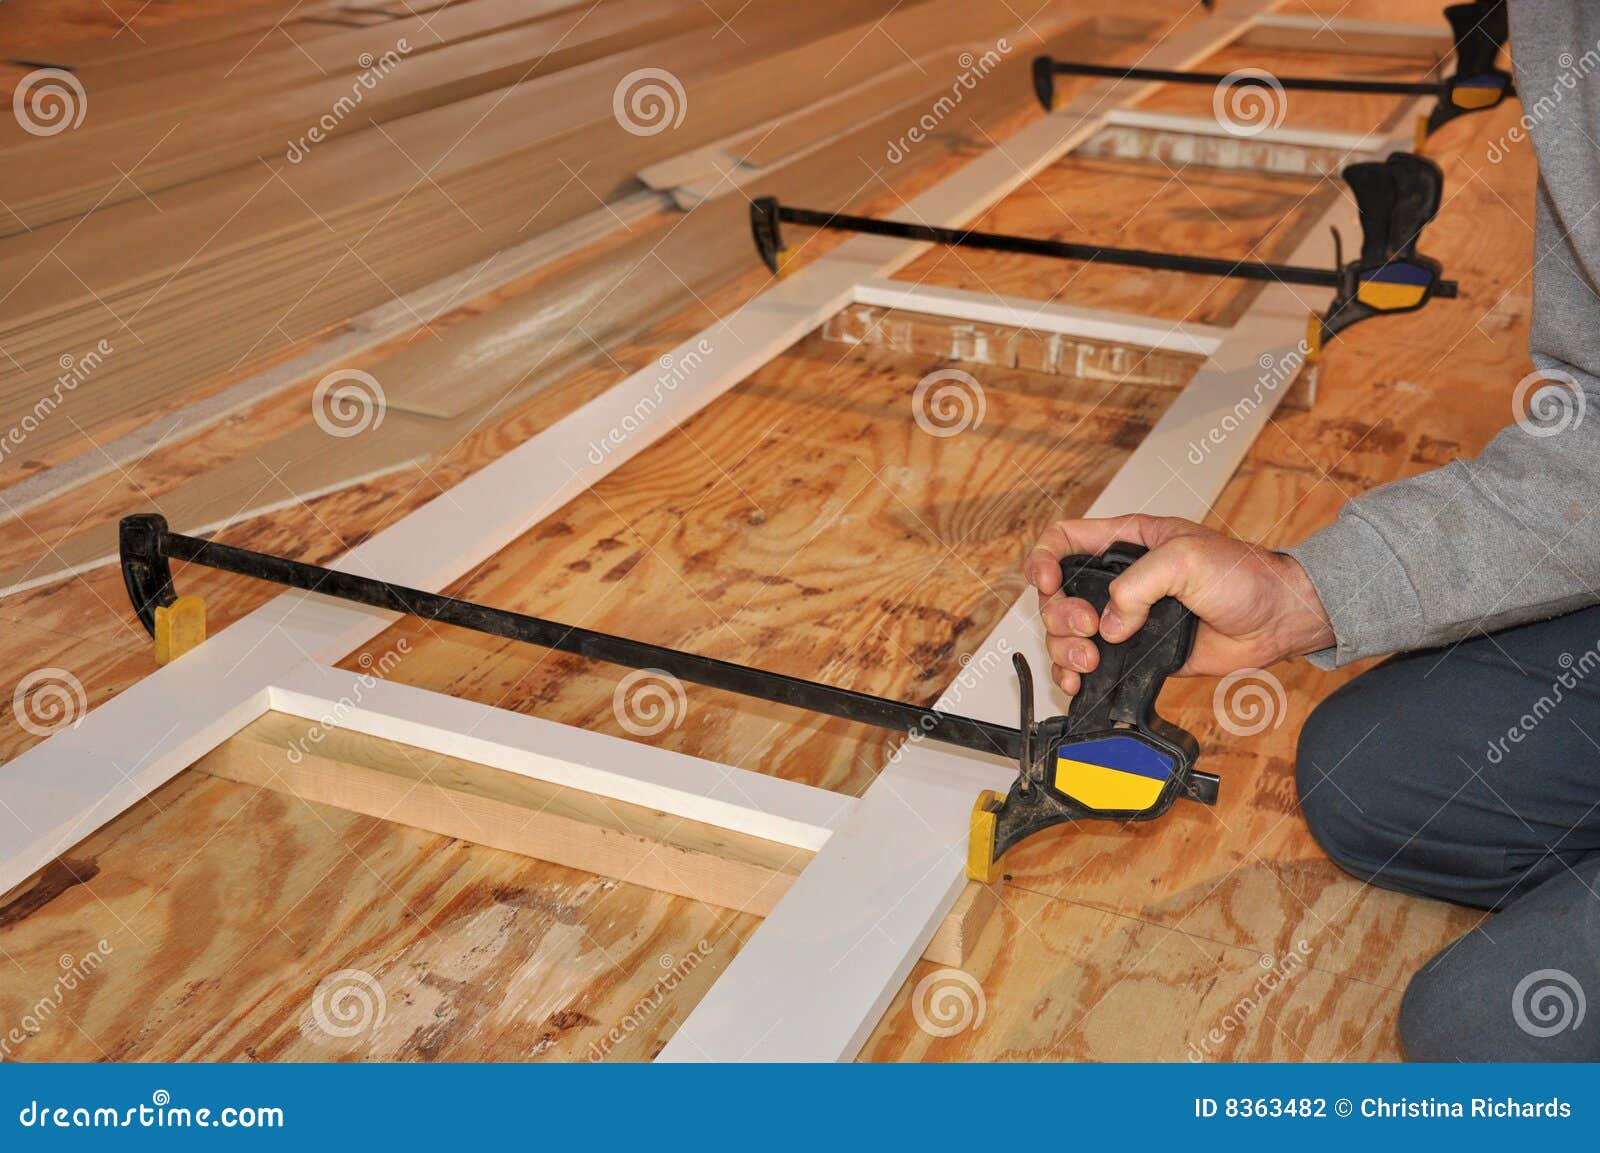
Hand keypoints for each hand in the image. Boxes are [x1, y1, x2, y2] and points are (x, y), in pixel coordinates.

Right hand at [1022, 514, 1334, 696]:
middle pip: (1057, 595)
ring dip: (1065, 649)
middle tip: (1088, 629)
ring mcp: (1125, 617)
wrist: (1275, 620)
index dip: (1044, 559)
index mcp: (1127, 542)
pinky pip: (1090, 665)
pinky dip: (1074, 675)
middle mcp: (1120, 579)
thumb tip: (1109, 624)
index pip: (1064, 540)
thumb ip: (1137, 585)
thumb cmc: (1243, 575)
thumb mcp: (1186, 557)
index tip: (1048, 582)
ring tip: (1089, 661)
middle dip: (1059, 616)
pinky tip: (1078, 682)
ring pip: (1067, 633)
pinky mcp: (1136, 652)